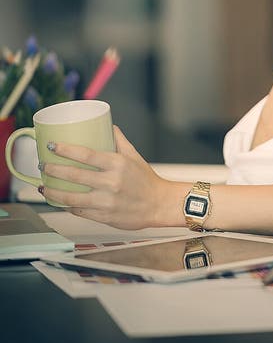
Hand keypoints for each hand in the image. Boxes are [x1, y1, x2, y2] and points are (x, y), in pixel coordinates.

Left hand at [40, 127, 169, 229]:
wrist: (159, 205)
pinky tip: (59, 201)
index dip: (65, 150)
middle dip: (53, 170)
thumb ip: (120, 141)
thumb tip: (108, 125)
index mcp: (116, 164)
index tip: (52, 146)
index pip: (85, 154)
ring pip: (71, 198)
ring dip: (53, 191)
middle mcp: (110, 182)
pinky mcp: (104, 217)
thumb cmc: (147, 180)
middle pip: (74, 175)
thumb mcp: (134, 156)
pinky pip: (79, 211)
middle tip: (43, 165)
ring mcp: (105, 201)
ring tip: (43, 186)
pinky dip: (67, 206)